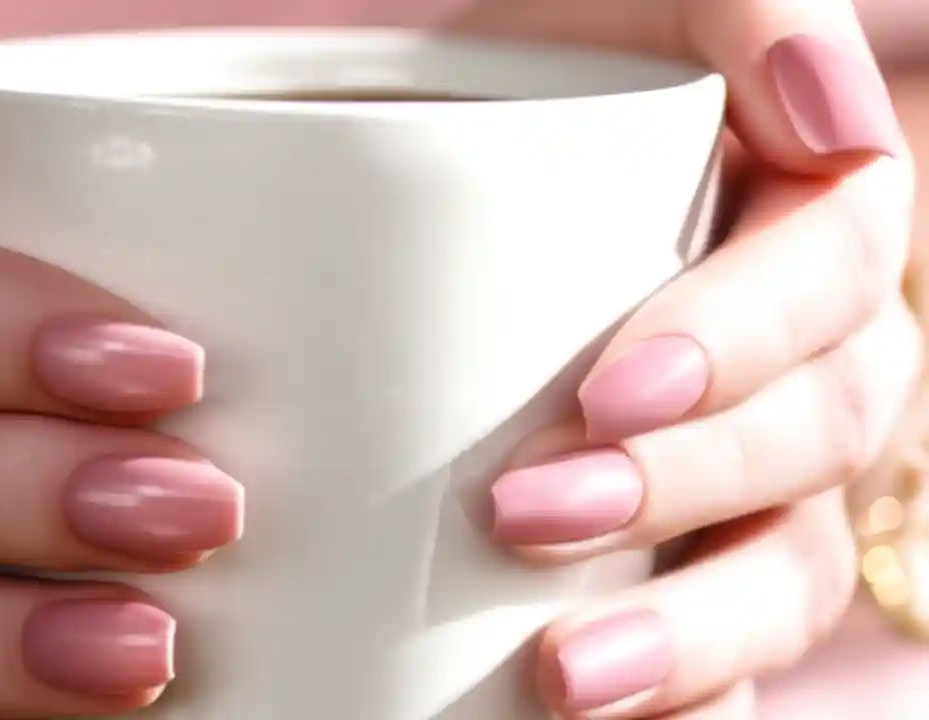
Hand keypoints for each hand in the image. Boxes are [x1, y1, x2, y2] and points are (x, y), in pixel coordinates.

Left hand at [457, 1, 919, 716]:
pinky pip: (728, 649)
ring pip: (784, 573)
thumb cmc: (550, 66)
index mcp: (811, 227)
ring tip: (559, 677)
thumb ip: (752, 12)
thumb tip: (838, 119)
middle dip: (678, 490)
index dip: (740, 347)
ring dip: (688, 636)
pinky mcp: (688, 549)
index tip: (603, 392)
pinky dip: (685, 695)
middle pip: (809, 446)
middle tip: (526, 511)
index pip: (826, 289)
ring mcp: (762, 472)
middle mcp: (812, 357)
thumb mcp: (649, 7)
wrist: (459, 141)